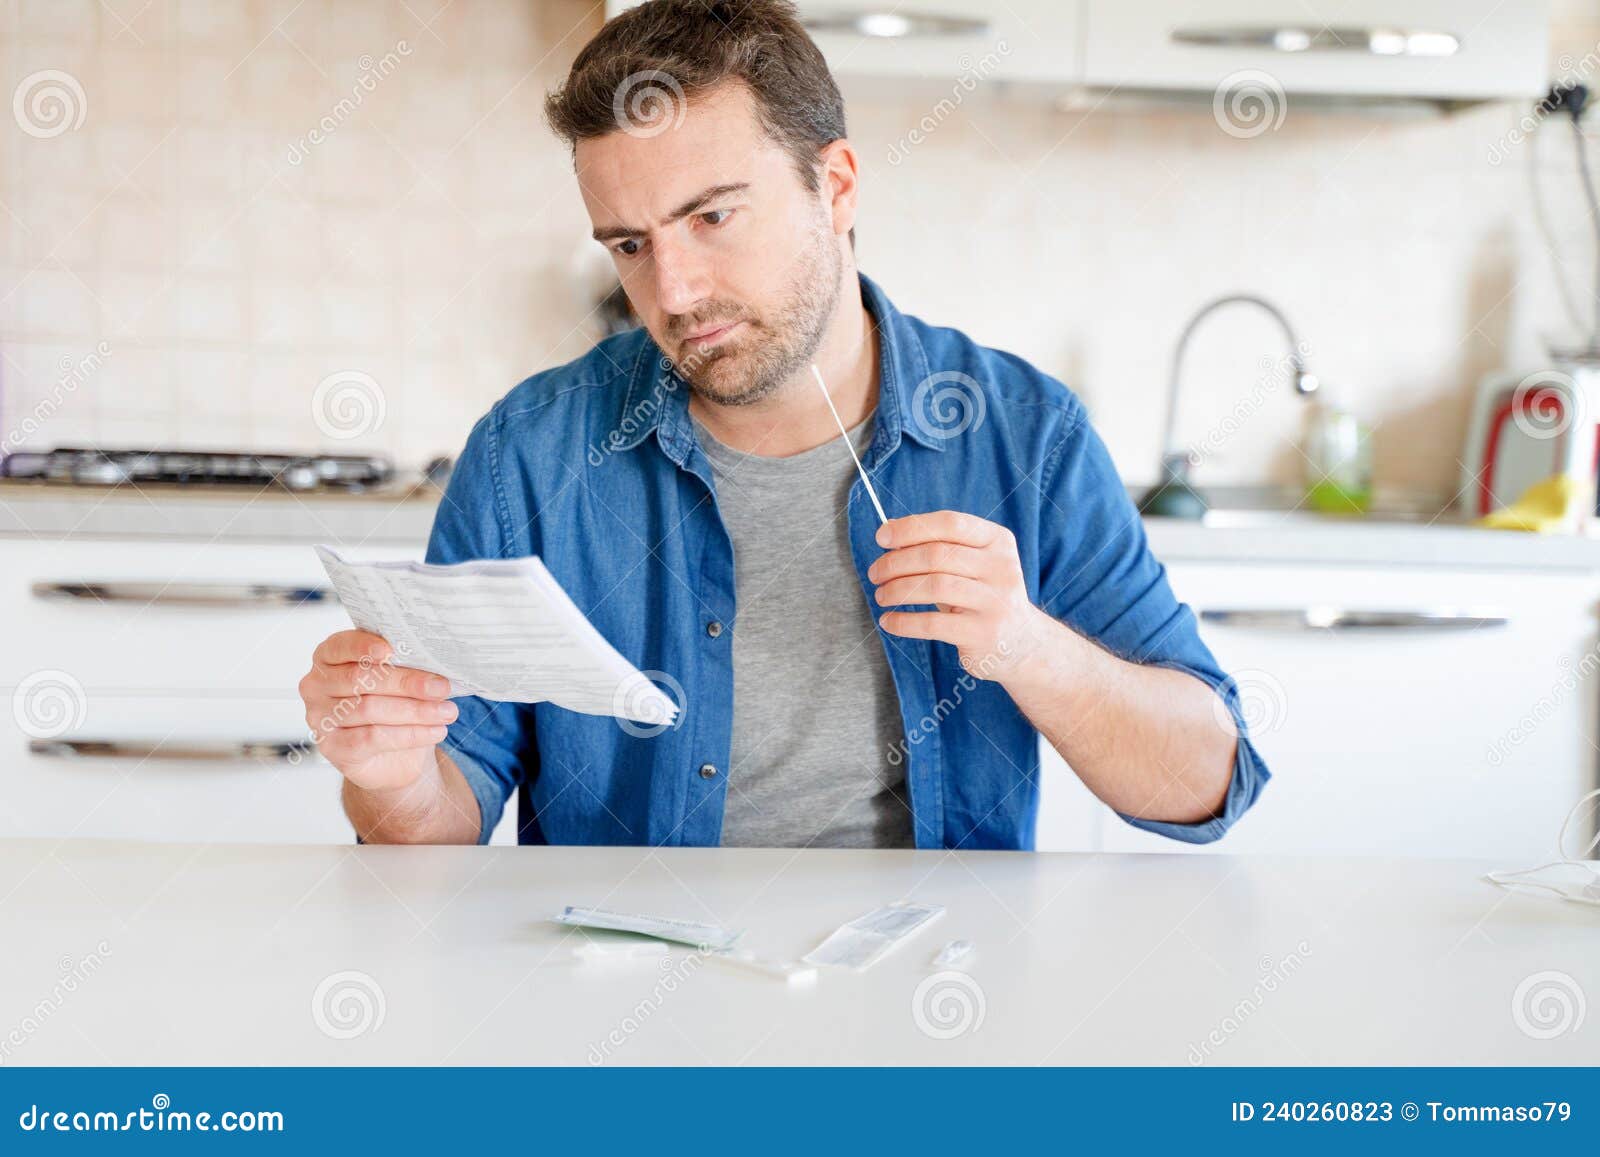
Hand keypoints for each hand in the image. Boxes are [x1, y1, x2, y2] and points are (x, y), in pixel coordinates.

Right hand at [297, 630, 457, 792]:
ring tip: (447, 711)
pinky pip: (373, 738)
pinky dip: (409, 734)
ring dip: (415, 711)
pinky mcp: (332, 747)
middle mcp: (317, 685)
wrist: (393, 756)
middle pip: (361, 679)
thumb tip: (435, 659)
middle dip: (407, 682)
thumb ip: (404, 664)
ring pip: (370, 709)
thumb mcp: (398, 680)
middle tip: (442, 687)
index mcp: (328, 657)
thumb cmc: (393, 704)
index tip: (391, 650)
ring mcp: (320, 717)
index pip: (340, 646)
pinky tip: (435, 731)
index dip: (364, 646)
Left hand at [868, 511, 1043, 679]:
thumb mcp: (970, 566)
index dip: (910, 527)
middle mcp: (1001, 567)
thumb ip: (937, 546)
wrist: (1020, 643)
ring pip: (934, 586)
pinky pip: (933, 623)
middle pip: (937, 555)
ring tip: (881, 595)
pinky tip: (889, 621)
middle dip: (896, 562)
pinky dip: (903, 622)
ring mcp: (995, 601)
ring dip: (897, 589)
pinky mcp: (983, 633)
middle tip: (875, 573)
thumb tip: (889, 532)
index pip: (950, 523)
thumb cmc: (982, 596)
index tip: (881, 538)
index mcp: (998, 541)